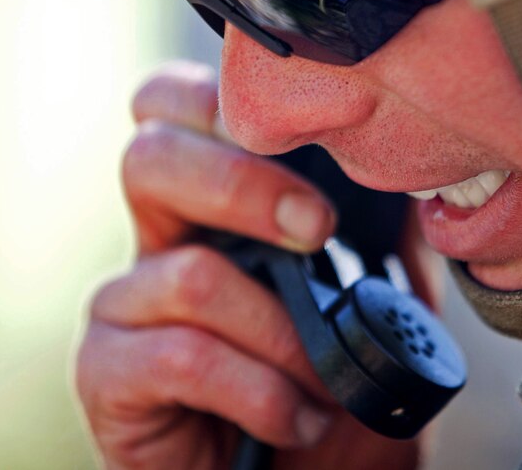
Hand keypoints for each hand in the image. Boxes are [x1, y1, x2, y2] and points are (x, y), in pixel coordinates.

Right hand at [77, 61, 417, 468]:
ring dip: (281, 335)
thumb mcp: (379, 307)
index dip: (218, 102)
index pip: (171, 107)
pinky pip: (179, 355)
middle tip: (314, 231)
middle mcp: (156, 244)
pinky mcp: (107, 375)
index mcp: (210, 207)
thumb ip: (385, 235)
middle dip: (243, 184)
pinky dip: (257, 390)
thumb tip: (414, 170)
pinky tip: (292, 418)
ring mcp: (125, 309)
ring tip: (322, 382)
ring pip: (190, 275)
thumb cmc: (327, 400)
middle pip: (149, 157)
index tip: (306, 152)